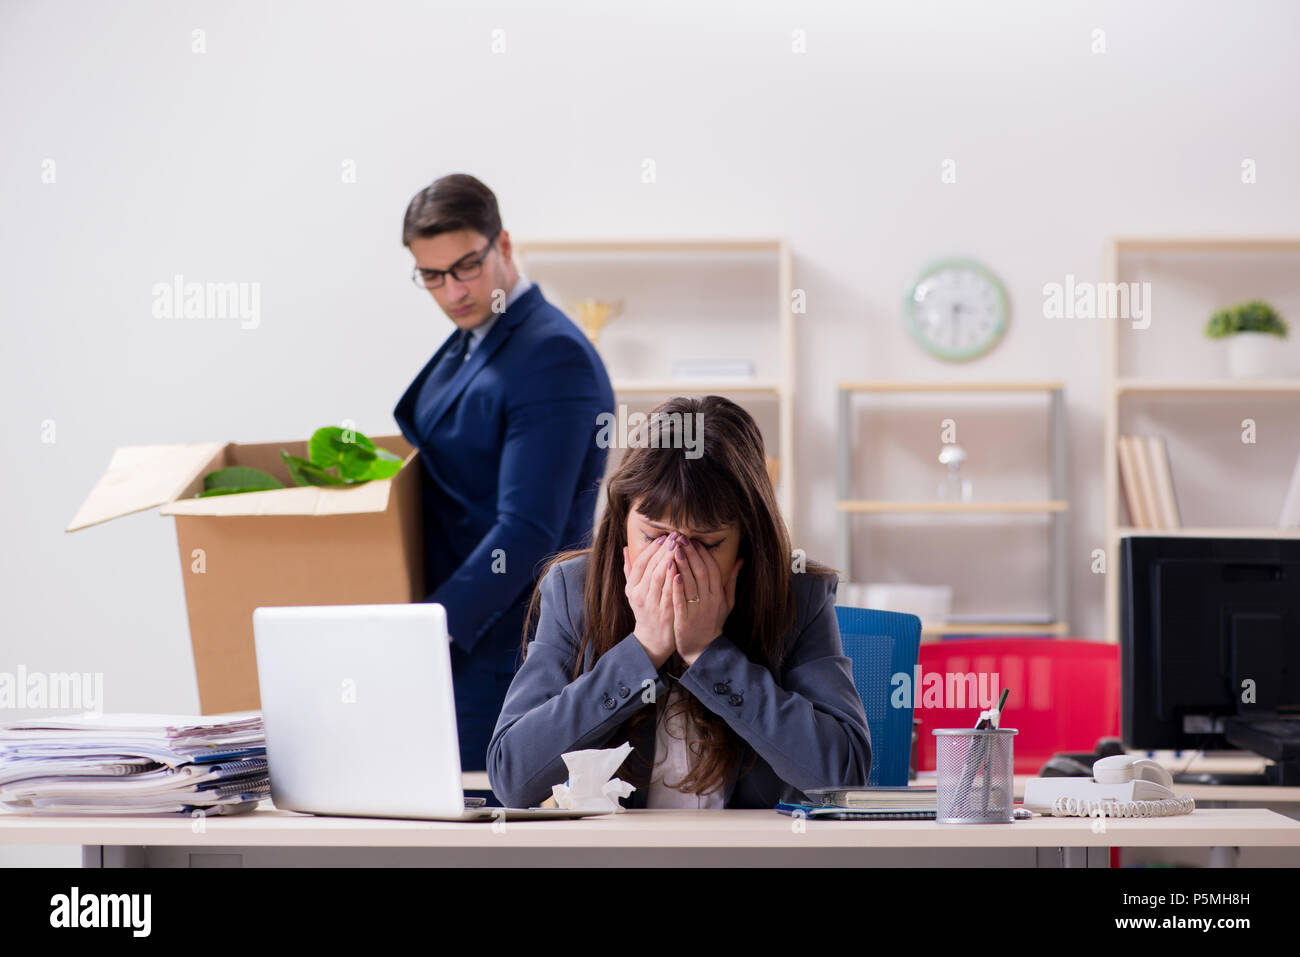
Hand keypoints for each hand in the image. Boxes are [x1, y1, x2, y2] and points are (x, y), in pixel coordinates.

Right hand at [624, 534, 674, 668]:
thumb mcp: (633, 592)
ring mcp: (652, 604)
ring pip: (660, 578)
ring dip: (670, 560)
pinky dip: (674, 580)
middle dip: (664, 550)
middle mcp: (640, 595)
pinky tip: (681, 568)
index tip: (662, 538)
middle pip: (652, 568)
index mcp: (633, 588)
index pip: (641, 563)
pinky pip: (670, 593)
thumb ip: (630, 570)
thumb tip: (624, 549)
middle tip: (675, 536)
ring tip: (680, 546)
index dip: (651, 549)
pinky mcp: (665, 613)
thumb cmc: (645, 611)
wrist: (652, 640)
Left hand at [670, 536, 741, 666]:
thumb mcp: (727, 602)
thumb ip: (731, 581)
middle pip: (700, 572)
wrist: (703, 649)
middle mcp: (709, 600)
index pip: (712, 569)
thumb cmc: (713, 622)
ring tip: (674, 549)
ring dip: (682, 564)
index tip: (694, 540)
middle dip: (690, 554)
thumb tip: (740, 560)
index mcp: (719, 595)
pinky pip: (680, 599)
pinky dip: (676, 585)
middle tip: (681, 538)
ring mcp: (697, 610)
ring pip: (690, 583)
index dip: (703, 554)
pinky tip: (670, 572)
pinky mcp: (684, 619)